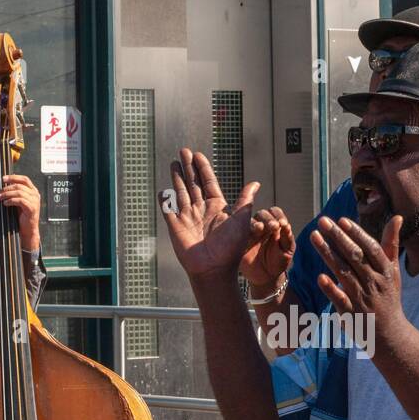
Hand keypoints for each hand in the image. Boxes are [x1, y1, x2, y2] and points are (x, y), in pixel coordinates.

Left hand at [0, 174, 41, 252]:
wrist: (28, 229)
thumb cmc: (22, 216)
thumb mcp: (19, 201)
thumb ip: (15, 192)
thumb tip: (5, 183)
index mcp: (33, 191)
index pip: (24, 179)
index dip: (13, 177)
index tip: (3, 179)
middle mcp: (35, 195)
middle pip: (19, 186)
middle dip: (6, 188)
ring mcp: (35, 202)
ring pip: (19, 192)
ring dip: (7, 194)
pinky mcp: (32, 209)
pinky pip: (20, 201)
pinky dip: (11, 201)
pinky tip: (5, 203)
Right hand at [160, 148, 259, 280]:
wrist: (214, 268)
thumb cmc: (231, 247)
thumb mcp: (242, 219)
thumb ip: (246, 199)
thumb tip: (256, 183)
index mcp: (218, 207)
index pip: (209, 182)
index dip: (203, 168)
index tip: (199, 155)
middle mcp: (202, 210)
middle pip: (193, 184)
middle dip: (188, 167)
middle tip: (183, 151)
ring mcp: (188, 218)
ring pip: (181, 193)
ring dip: (177, 178)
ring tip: (174, 162)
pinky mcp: (176, 227)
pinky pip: (169, 210)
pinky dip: (165, 201)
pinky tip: (162, 191)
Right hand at [240, 207, 295, 289]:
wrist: (267, 278)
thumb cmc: (279, 262)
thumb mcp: (287, 251)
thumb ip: (287, 238)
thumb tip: (286, 225)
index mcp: (274, 225)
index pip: (275, 212)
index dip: (278, 216)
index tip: (282, 224)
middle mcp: (262, 226)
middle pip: (262, 214)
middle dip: (268, 218)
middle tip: (274, 226)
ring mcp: (250, 233)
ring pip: (249, 221)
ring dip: (256, 223)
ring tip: (261, 228)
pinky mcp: (240, 241)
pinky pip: (239, 234)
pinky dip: (243, 232)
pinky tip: (249, 235)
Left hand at [311, 215, 403, 336]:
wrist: (390, 334)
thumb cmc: (389, 297)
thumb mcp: (393, 271)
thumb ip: (391, 244)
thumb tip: (397, 217)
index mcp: (385, 271)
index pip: (370, 248)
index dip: (357, 233)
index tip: (342, 220)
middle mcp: (374, 283)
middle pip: (354, 256)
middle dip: (338, 237)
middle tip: (322, 221)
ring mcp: (362, 299)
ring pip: (344, 273)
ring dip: (328, 254)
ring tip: (314, 237)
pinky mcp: (351, 314)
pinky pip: (340, 300)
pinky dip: (331, 289)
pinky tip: (320, 277)